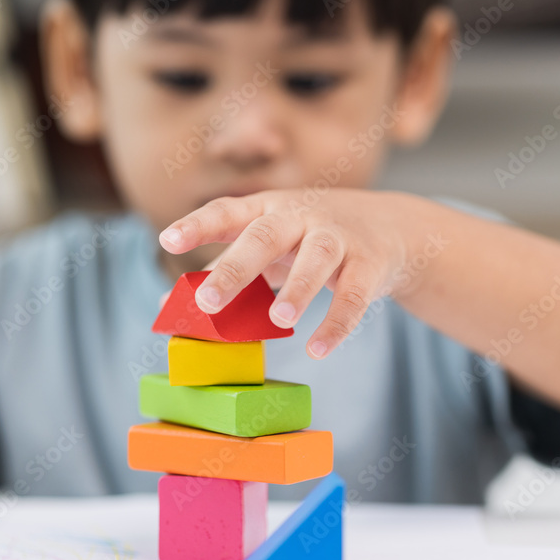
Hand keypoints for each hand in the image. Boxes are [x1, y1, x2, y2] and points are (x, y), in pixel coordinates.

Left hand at [158, 188, 425, 358]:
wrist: (392, 226)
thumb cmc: (311, 237)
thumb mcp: (269, 244)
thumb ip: (224, 268)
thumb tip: (168, 304)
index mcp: (267, 210)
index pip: (227, 212)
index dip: (197, 225)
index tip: (167, 241)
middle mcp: (301, 216)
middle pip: (265, 237)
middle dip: (235, 268)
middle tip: (207, 300)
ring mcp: (338, 237)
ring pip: (316, 258)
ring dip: (298, 288)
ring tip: (278, 318)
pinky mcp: (370, 263)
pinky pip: (354, 295)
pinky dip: (337, 323)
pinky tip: (318, 349)